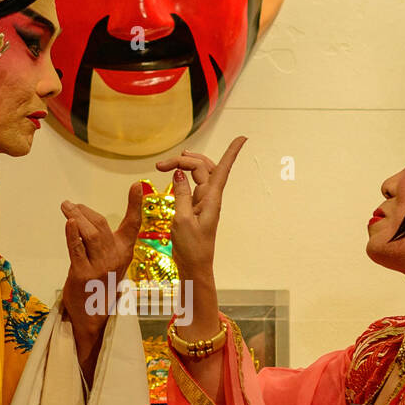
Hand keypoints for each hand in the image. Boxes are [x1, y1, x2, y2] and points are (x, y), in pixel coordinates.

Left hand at [60, 181, 144, 325]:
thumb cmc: (98, 285)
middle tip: (69, 204)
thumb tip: (84, 217)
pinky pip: (77, 249)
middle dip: (83, 211)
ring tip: (65, 208)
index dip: (135, 204)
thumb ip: (101, 241)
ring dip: (75, 217)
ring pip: (89, 233)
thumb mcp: (107, 261)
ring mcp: (100, 266)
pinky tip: (68, 222)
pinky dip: (72, 234)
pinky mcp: (84, 274)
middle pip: (100, 224)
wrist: (93, 317)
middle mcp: (115, 258)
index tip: (137, 185)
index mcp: (124, 252)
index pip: (133, 224)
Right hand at [155, 137, 245, 283]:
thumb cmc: (191, 247)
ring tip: (167, 164)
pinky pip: (192, 185)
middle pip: (203, 166)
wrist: (195, 267)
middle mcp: (210, 197)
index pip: (223, 168)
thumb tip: (179, 173)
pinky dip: (183, 176)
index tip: (242, 138)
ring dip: (185, 165)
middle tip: (162, 164)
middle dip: (186, 158)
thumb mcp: (182, 220)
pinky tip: (174, 176)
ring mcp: (203, 202)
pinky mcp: (196, 207)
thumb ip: (180, 194)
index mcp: (211, 198)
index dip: (232, 152)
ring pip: (198, 174)